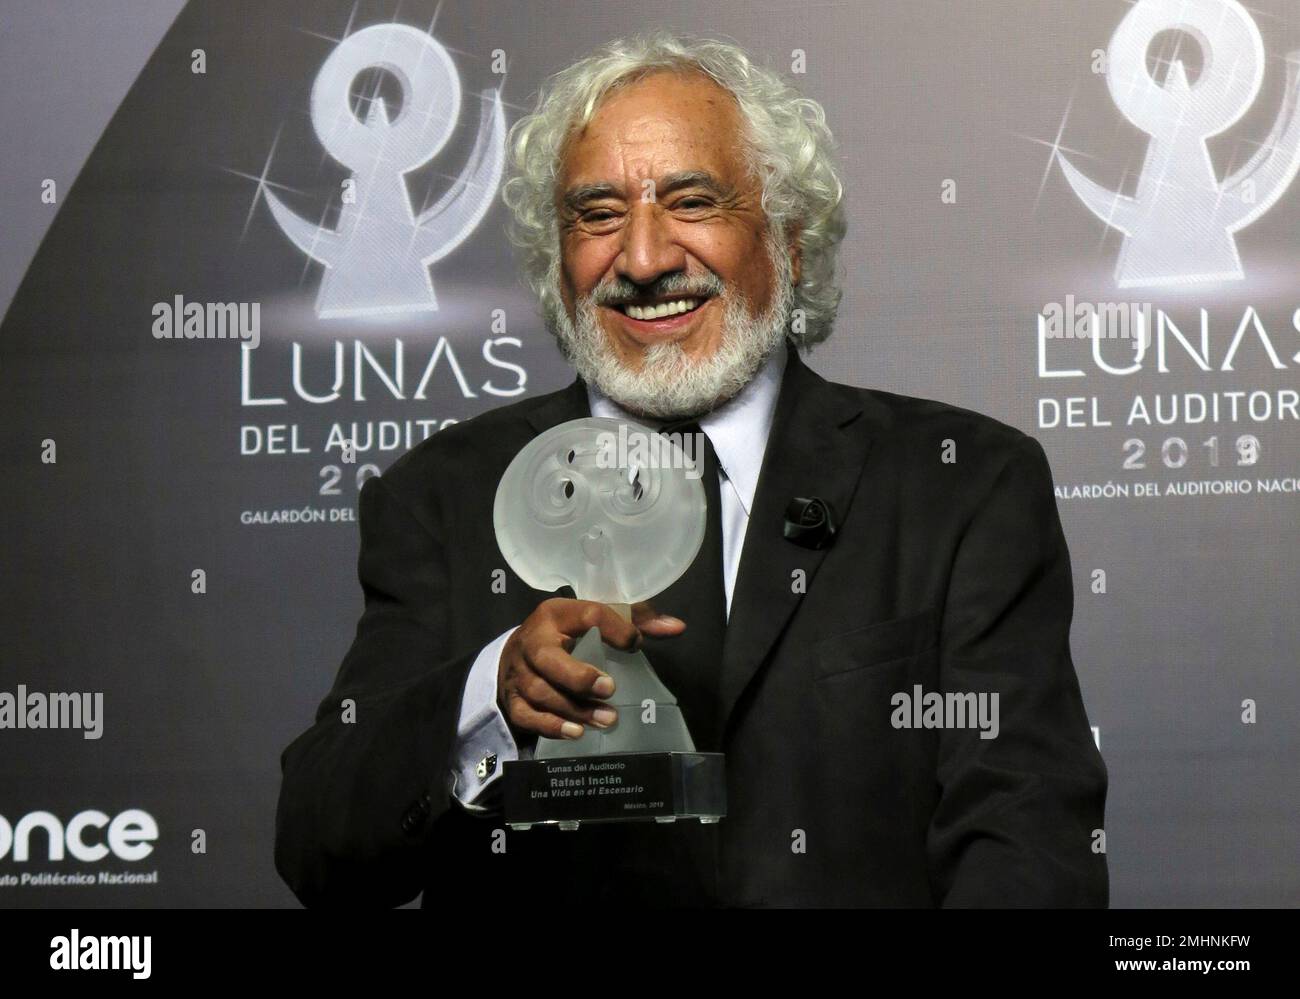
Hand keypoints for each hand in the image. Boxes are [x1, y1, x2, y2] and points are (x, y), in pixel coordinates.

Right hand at [497, 598, 684, 740]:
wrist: (515, 652)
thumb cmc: (565, 633)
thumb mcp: (593, 618)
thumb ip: (635, 620)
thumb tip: (677, 628)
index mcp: (556, 614)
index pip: (586, 614)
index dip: (613, 628)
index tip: (636, 643)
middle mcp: (532, 642)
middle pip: (548, 660)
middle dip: (579, 677)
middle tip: (610, 690)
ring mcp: (519, 673)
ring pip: (541, 693)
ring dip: (575, 709)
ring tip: (607, 719)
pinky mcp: (513, 700)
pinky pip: (527, 716)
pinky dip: (551, 726)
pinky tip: (576, 733)